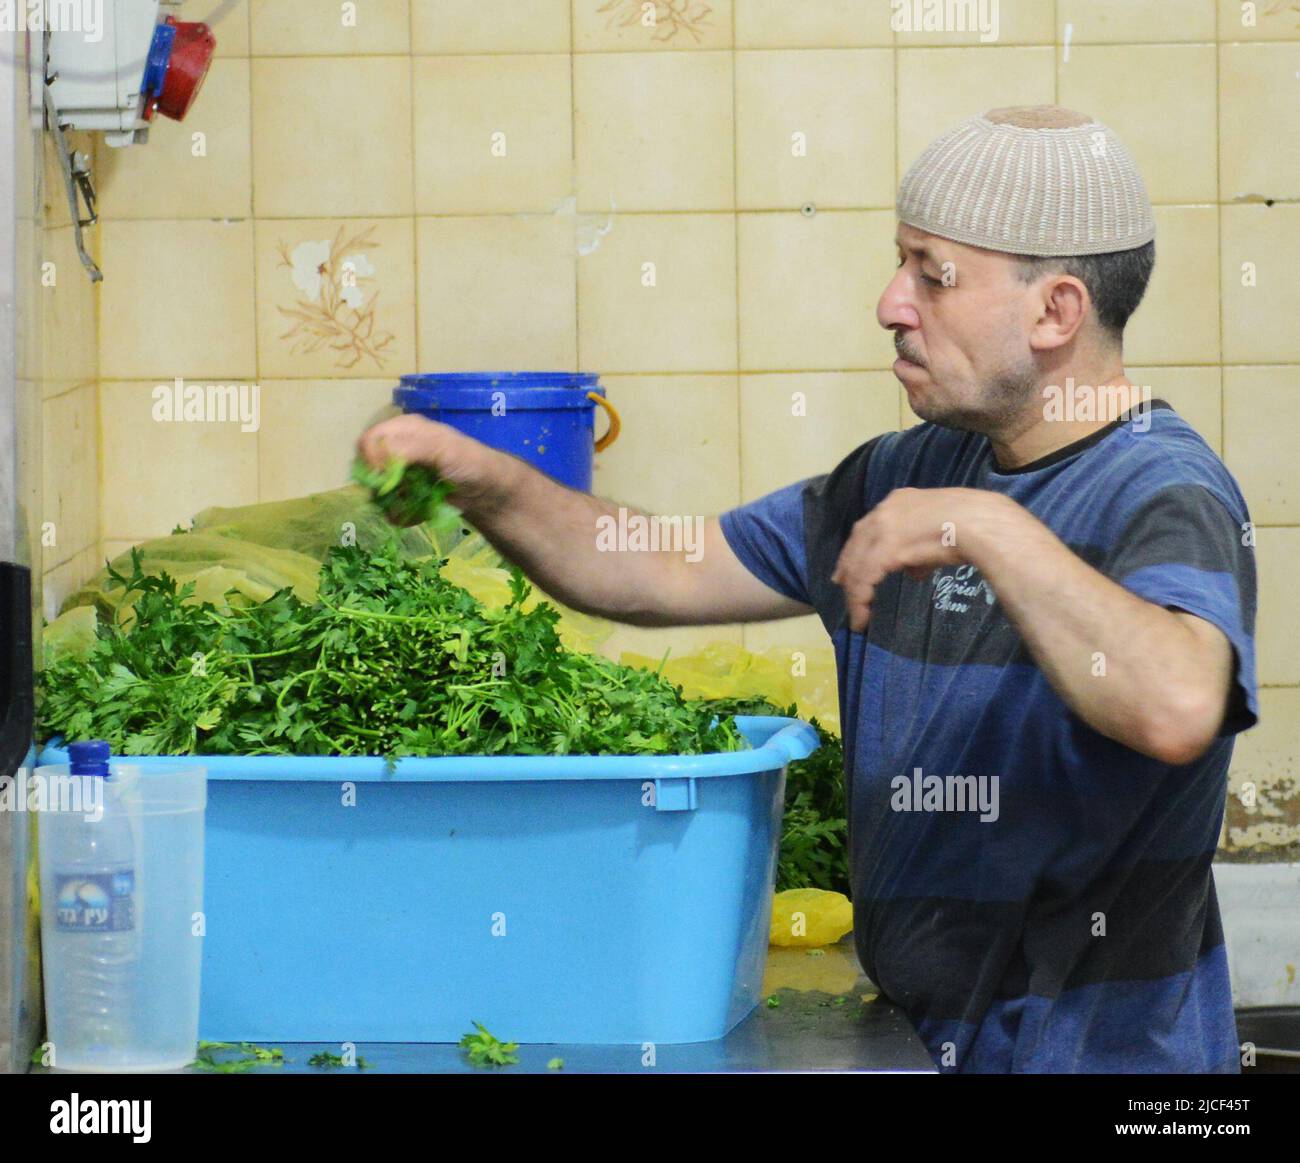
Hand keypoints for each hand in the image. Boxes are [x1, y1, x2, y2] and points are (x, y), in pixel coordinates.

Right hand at [356, 414, 502, 508]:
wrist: (488, 492)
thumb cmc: (470, 462)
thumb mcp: (442, 449)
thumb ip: (410, 448)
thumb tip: (379, 457)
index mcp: (404, 429)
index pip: (369, 441)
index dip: (371, 460)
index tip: (384, 478)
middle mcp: (398, 448)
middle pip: (367, 468)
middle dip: (379, 486)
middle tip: (397, 494)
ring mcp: (401, 473)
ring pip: (376, 491)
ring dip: (391, 504)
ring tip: (412, 506)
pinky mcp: (406, 494)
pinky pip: (390, 507)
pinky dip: (401, 514)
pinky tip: (417, 515)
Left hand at [830, 487, 1012, 631]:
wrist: (980, 523)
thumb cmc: (973, 525)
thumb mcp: (940, 534)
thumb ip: (921, 553)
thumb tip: (914, 572)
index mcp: (900, 501)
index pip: (869, 527)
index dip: (858, 549)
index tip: (851, 568)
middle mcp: (885, 511)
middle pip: (857, 543)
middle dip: (847, 567)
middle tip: (842, 587)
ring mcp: (882, 528)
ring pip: (856, 564)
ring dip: (855, 591)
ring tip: (857, 613)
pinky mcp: (884, 549)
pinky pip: (864, 579)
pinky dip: (860, 600)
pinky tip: (862, 616)